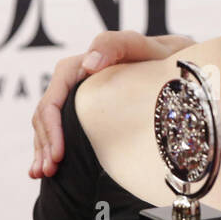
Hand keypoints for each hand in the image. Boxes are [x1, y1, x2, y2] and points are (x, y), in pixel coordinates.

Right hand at [29, 31, 195, 178]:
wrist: (179, 65)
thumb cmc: (163, 57)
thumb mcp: (146, 48)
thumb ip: (117, 45)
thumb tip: (88, 65)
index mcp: (82, 65)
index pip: (55, 97)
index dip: (52, 128)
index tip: (59, 155)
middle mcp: (75, 80)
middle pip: (46, 113)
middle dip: (44, 143)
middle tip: (50, 171)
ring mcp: (78, 97)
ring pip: (47, 123)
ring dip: (42, 149)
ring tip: (43, 174)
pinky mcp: (84, 111)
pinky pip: (58, 129)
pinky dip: (48, 148)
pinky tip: (44, 169)